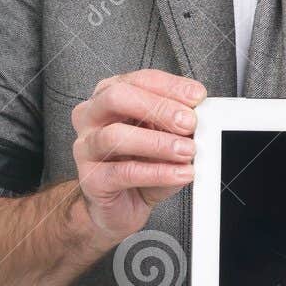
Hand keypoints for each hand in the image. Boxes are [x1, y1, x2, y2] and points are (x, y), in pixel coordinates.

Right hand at [71, 69, 206, 246]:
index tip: (197, 96)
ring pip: (116, 136)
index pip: (138, 80)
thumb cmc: (139, 164)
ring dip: (158, 143)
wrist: (121, 205)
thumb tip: (199, 116)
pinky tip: (179, 173)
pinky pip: (124, 172)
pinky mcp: (91, 179)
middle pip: (117, 97)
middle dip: (158, 107)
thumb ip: (177, 124)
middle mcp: (91, 117)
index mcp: (108, 96)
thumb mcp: (164, 137)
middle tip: (189, 122)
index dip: (170, 86)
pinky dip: (157, 172)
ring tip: (187, 151)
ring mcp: (86, 148)